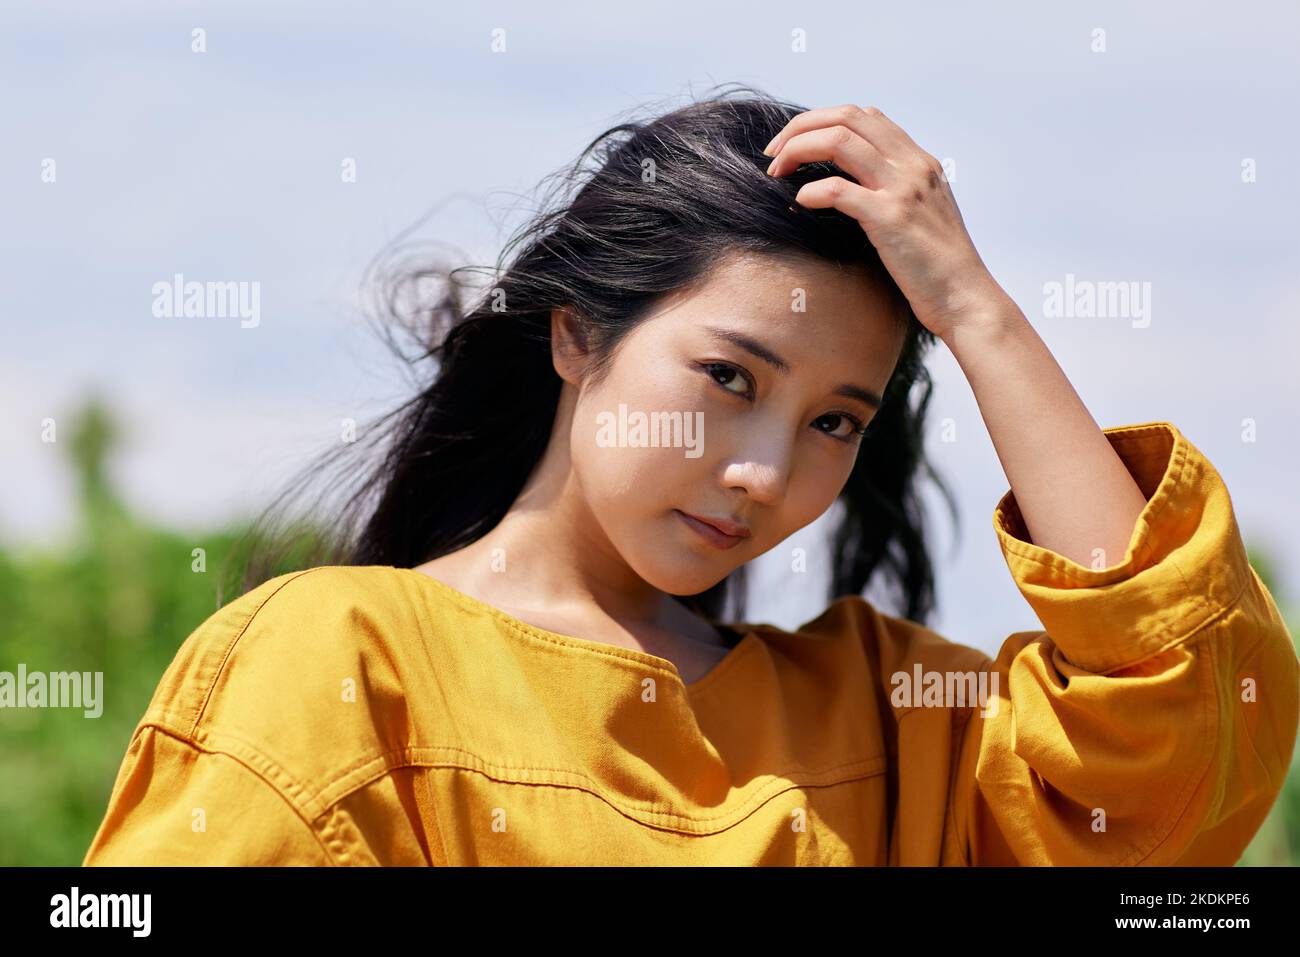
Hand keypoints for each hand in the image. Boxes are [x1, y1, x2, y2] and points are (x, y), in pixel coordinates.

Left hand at [764, 104, 1010, 340]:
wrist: (965, 298)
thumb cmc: (936, 267)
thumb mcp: (921, 215)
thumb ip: (894, 193)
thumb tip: (850, 189)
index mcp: (919, 161)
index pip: (865, 115)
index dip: (822, 121)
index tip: (796, 145)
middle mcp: (913, 165)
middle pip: (847, 117)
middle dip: (801, 127)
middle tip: (773, 154)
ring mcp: (903, 189)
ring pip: (840, 141)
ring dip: (798, 150)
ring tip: (777, 171)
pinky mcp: (892, 218)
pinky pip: (840, 190)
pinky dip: (812, 190)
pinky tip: (800, 203)